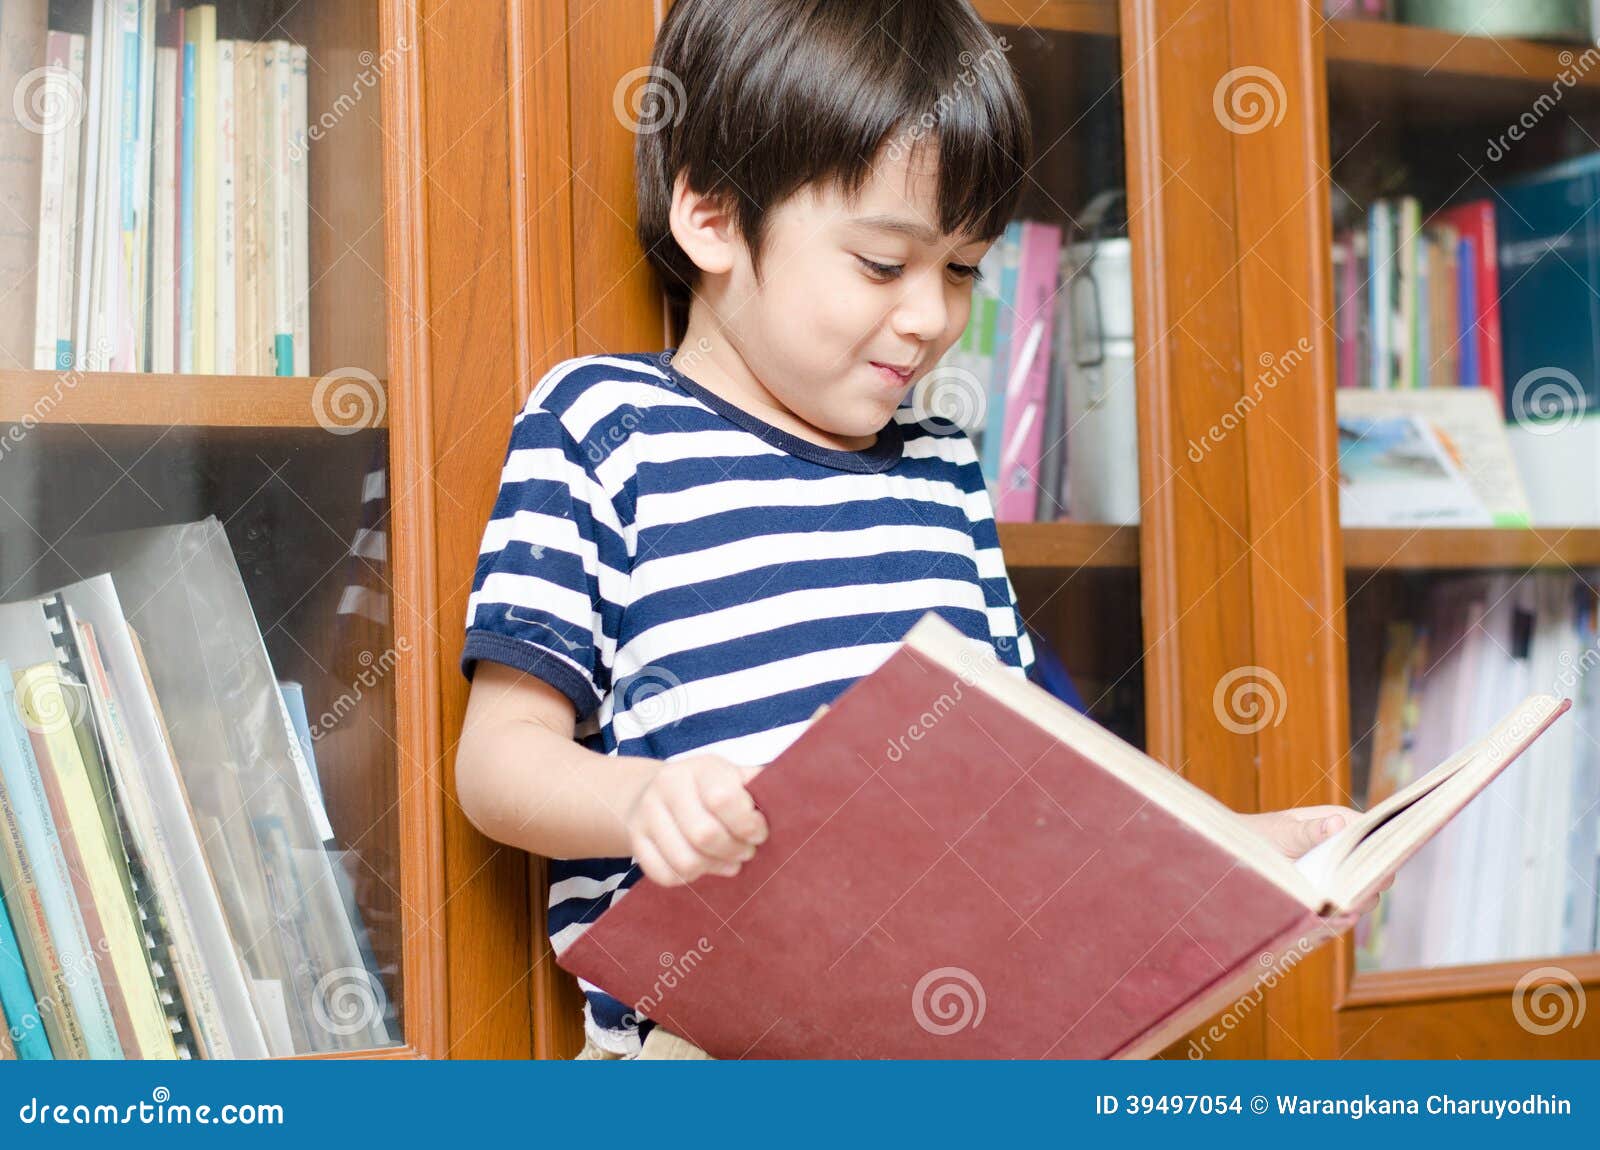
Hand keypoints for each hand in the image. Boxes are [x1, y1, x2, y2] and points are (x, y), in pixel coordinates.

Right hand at [624, 754, 768, 886]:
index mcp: (699, 768)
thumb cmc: (706, 787)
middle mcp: (667, 787)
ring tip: (728, 861)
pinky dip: (690, 878)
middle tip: (747, 851)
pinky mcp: (636, 842)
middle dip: (735, 851)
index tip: (759, 832)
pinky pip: (665, 875)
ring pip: (685, 862)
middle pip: (705, 836)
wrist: (652, 791)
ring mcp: (646, 815)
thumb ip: (757, 785)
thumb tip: (791, 795)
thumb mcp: (731, 775)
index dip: (748, 823)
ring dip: (714, 868)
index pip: (724, 799)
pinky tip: (704, 866)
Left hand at [1239, 804, 1391, 915]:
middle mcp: (1348, 850)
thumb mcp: (1285, 831)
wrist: (1241, 856)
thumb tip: (1337, 824)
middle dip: (1370, 880)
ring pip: (1366, 894)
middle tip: (1353, 888)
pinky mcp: (1331, 897)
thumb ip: (1309, 831)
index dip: (1382, 848)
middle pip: (1378, 869)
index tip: (1375, 863)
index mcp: (1342, 824)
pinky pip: (1346, 910)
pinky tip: (1329, 915)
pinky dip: (1341, 915)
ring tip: (1338, 904)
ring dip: (1356, 901)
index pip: (1377, 835)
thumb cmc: (1263, 834)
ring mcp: (1341, 876)